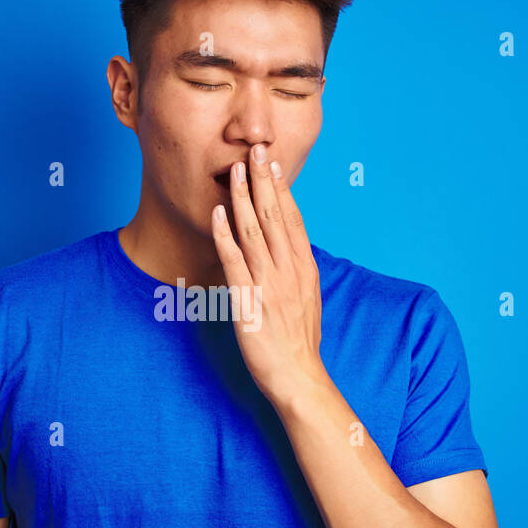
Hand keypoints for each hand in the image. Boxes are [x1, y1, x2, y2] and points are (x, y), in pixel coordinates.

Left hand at [210, 142, 329, 408]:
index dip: (282, 189)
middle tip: (254, 151)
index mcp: (305, 268)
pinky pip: (235, 260)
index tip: (273, 164)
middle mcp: (289, 270)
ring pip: (255, 231)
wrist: (298, 376)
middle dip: (264, 181)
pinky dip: (226, 234)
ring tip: (235, 170)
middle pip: (275, 216)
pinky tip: (219, 212)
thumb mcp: (307, 299)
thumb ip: (297, 271)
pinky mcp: (249, 300)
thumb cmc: (299, 342)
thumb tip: (289, 249)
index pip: (293, 219)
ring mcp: (270, 284)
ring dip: (244, 197)